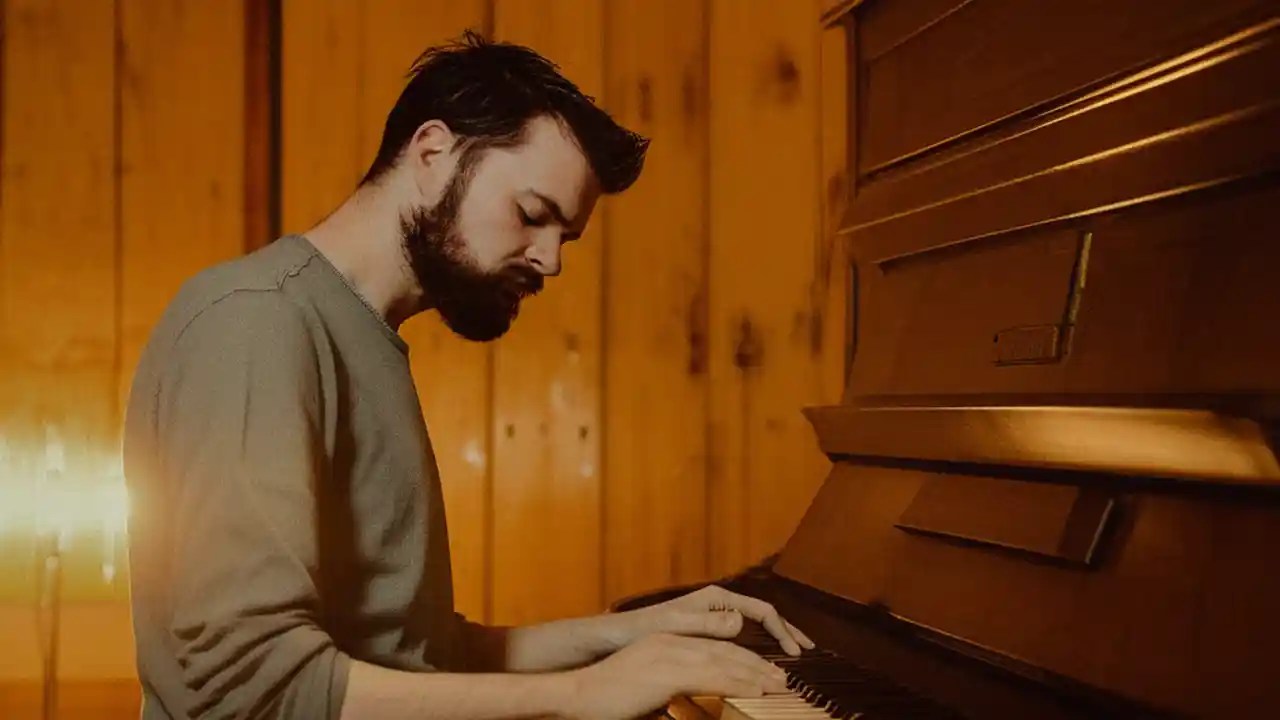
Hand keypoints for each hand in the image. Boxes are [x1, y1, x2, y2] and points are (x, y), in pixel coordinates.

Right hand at [565, 633, 788, 719]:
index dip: (742, 659)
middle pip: (725, 651)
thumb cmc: (608, 696)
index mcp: (666, 642)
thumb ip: (672, 683)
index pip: (714, 648)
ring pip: (724, 661)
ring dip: (755, 673)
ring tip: (778, 685)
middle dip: (757, 665)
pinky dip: (738, 682)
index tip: (764, 673)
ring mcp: (669, 654)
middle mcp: (671, 642)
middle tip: (782, 679)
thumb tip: (693, 695)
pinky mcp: (667, 671)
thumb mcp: (646, 683)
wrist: (578, 695)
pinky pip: (711, 675)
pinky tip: (755, 690)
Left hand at [622, 584, 814, 656]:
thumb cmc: (646, 628)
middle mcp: (718, 603)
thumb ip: (710, 623)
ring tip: (791, 654)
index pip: (762, 611)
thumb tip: (742, 621)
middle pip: (763, 615)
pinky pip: (741, 636)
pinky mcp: (706, 629)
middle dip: (786, 631)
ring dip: (774, 639)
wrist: (619, 635)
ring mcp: (713, 615)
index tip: (795, 652)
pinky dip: (757, 645)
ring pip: (754, 626)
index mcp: (716, 598)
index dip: (782, 630)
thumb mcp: (679, 625)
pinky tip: (761, 659)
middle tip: (807, 650)